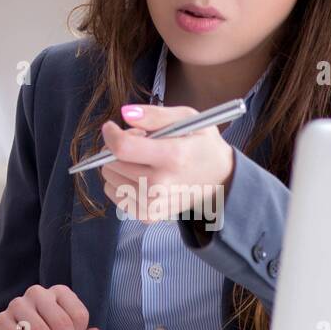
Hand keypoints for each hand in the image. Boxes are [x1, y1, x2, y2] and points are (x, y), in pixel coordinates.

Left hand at [99, 104, 234, 221]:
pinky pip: (115, 195)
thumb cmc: (202, 145)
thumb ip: (155, 115)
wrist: (221, 179)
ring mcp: (153, 204)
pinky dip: (120, 182)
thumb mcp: (187, 119)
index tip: (112, 126)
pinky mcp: (148, 216)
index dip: (111, 134)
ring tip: (142, 159)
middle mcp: (160, 184)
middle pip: (111, 163)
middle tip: (138, 142)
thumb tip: (126, 114)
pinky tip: (138, 175)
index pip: (122, 148)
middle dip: (117, 147)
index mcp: (172, 157)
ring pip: (109, 178)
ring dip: (119, 165)